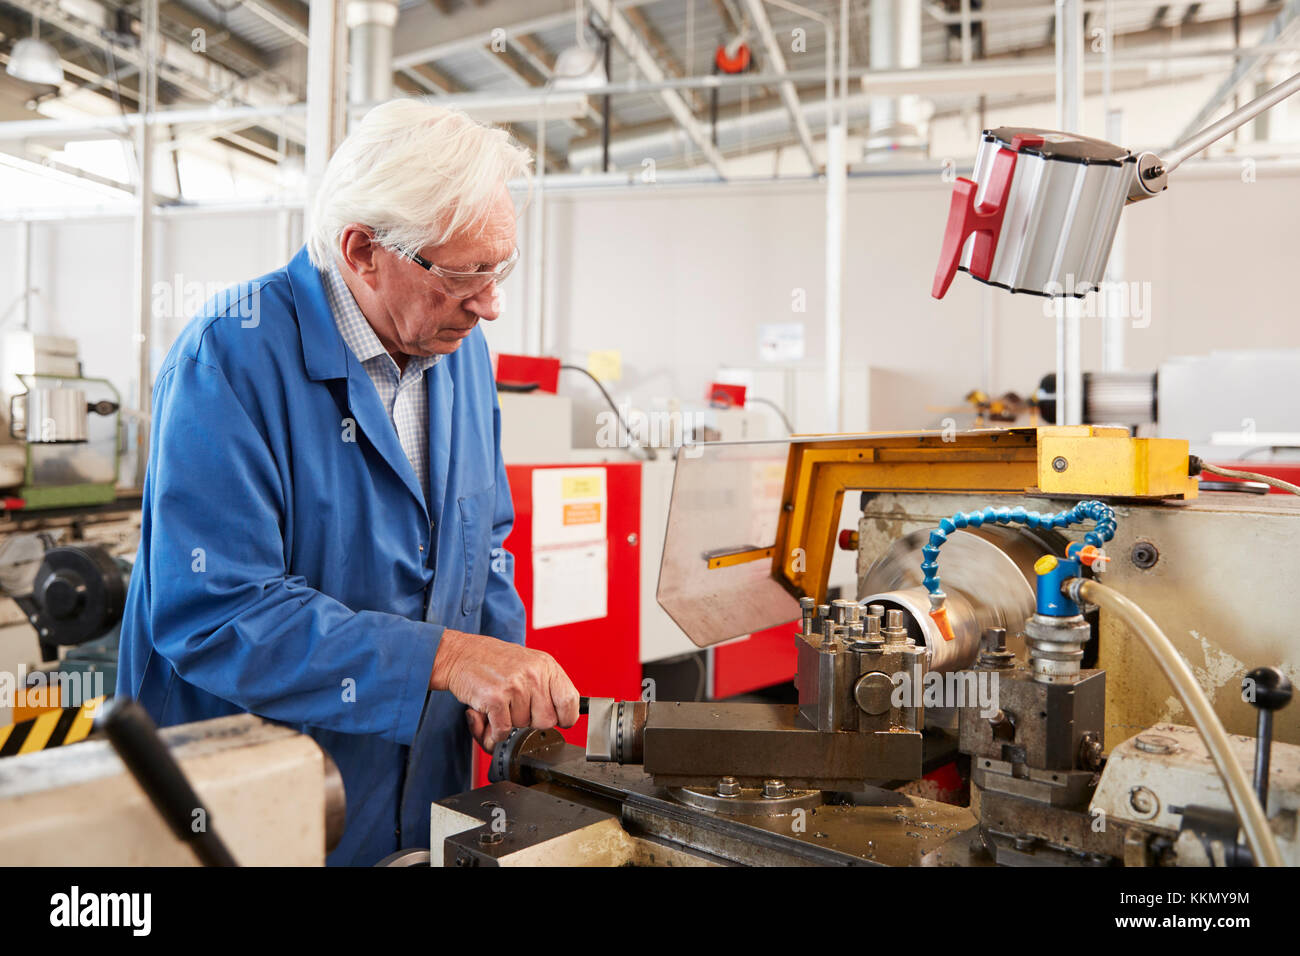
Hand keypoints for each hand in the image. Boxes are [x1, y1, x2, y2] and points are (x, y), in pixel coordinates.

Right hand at [431, 629, 579, 751]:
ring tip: (499, 705)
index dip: (564, 717)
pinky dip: (494, 732)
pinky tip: (489, 717)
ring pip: (523, 727)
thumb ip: (546, 685)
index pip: (570, 701)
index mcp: (546, 666)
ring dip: (509, 722)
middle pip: (548, 721)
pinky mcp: (496, 698)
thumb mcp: (529, 663)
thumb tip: (564, 715)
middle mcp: (534, 674)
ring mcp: (515, 686)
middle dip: (532, 722)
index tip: (556, 719)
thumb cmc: (494, 661)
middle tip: (516, 708)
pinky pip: (504, 731)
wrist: (460, 654)